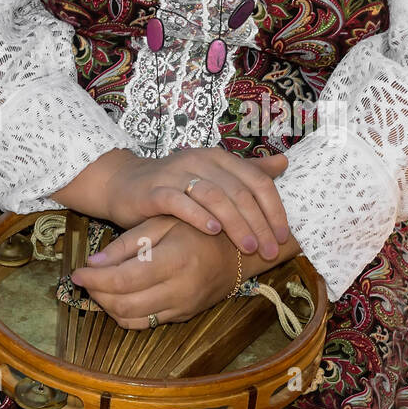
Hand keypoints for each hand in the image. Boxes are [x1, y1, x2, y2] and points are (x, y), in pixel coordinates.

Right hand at [51, 147, 289, 258]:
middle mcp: (201, 161)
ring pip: (215, 196)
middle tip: (270, 250)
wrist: (123, 184)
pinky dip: (199, 216)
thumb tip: (283, 164)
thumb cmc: (172, 185)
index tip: (284, 236)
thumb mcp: (212, 176)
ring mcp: (176, 174)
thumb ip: (246, 171)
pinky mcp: (154, 191)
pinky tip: (212, 231)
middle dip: (259, 223)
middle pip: (239, 192)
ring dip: (236, 223)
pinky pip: (180, 202)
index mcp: (219, 158)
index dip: (275, 209)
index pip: (257, 181)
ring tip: (248, 246)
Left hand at [70, 216, 301, 328]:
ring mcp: (183, 307)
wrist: (242, 250)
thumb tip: (93, 264)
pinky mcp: (184, 316)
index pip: (123, 280)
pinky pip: (145, 324)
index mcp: (175, 260)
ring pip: (132, 319)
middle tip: (85, 279)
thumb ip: (127, 244)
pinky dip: (125, 314)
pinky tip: (118, 296)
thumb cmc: (200, 227)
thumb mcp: (164, 223)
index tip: (76, 272)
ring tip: (99, 287)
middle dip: (97, 294)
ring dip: (108, 307)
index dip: (94, 280)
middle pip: (123, 305)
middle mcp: (180, 290)